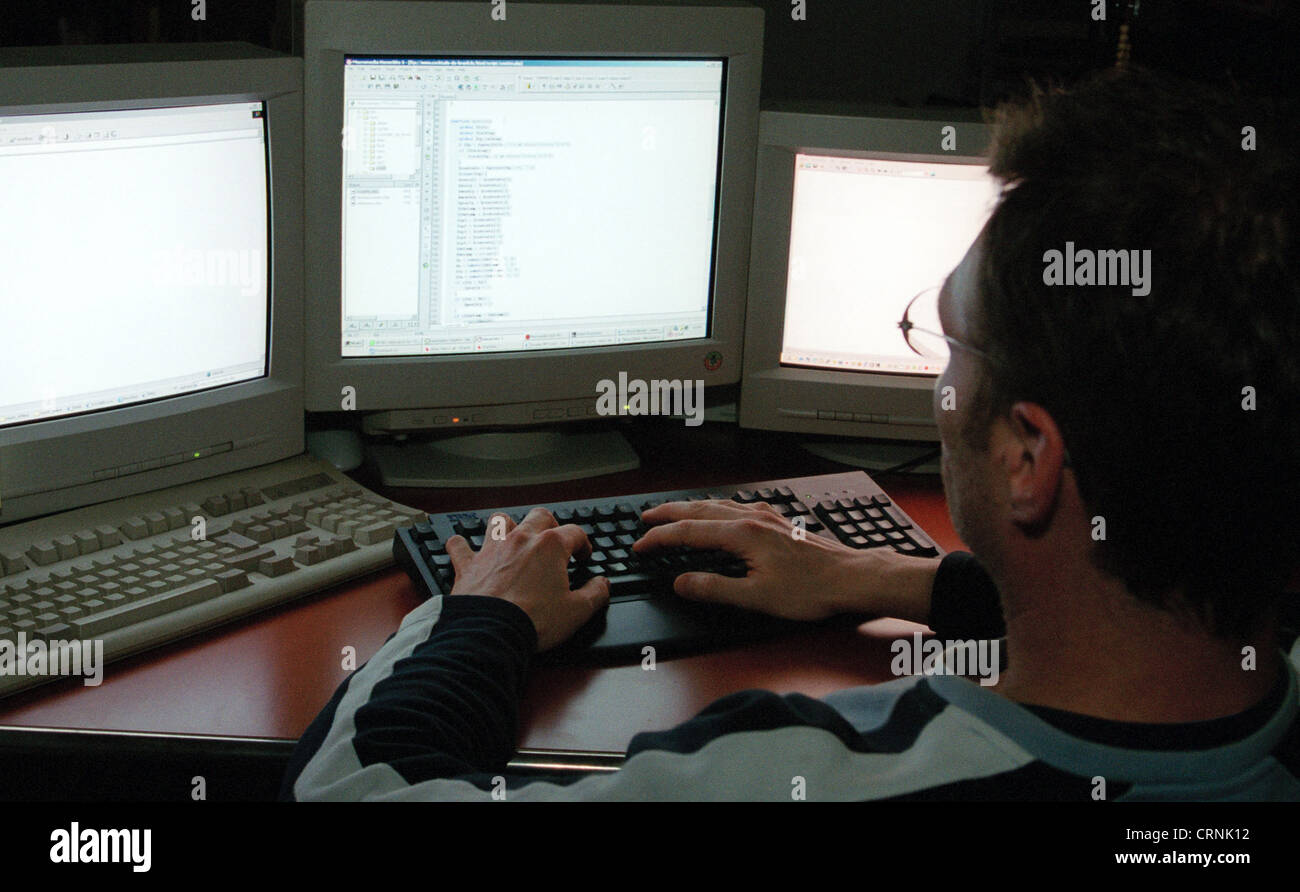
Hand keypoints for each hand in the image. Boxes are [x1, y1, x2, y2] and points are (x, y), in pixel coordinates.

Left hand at [445, 507, 609, 651]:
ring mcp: (492, 549)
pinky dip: (461, 545)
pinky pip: (459, 545)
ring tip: (513, 537)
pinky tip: (463, 548)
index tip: (583, 556)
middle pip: (539, 516)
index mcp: (550, 547)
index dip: (583, 543)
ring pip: (500, 520)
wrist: (488, 632)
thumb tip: (603, 584)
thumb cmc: (532, 620)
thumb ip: (595, 594)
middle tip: (553, 541)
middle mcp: (520, 540)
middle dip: (550, 524)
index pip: (575, 532)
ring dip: (508, 526)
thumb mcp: (576, 612)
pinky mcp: (468, 565)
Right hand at [633, 499, 939, 622]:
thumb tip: (682, 582)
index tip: (640, 545)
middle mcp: (752, 519)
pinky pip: (735, 507)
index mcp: (742, 534)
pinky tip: (718, 514)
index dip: (660, 539)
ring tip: (672, 513)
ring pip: (717, 505)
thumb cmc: (811, 589)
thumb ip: (715, 588)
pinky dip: (714, 508)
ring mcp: (766, 517)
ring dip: (690, 508)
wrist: (850, 578)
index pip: (688, 532)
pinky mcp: (777, 522)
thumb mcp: (757, 597)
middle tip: (645, 520)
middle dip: (668, 514)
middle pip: (699, 510)